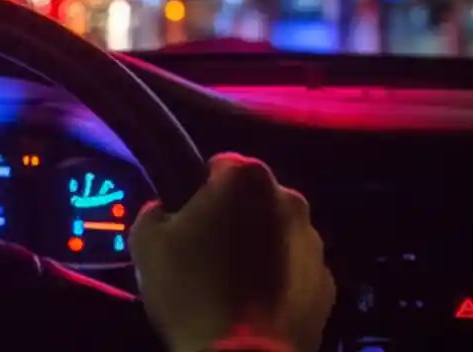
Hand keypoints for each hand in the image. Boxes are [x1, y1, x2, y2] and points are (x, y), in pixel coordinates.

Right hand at [130, 153, 334, 351]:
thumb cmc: (192, 292)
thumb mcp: (146, 244)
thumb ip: (154, 212)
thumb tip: (165, 211)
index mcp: (246, 178)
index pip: (217, 166)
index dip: (196, 192)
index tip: (185, 221)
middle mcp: (289, 200)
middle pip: (252, 199)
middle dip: (232, 217)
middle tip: (204, 253)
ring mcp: (313, 243)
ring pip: (276, 233)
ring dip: (257, 248)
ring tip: (229, 285)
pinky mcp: (327, 282)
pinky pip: (294, 270)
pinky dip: (278, 280)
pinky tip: (253, 305)